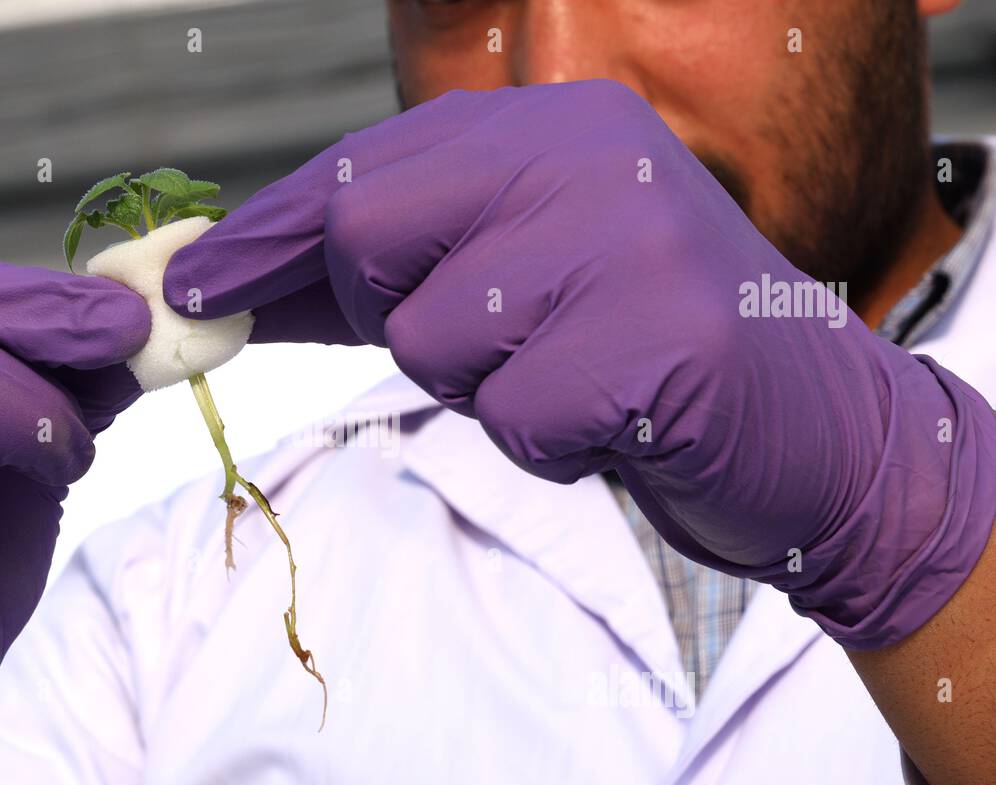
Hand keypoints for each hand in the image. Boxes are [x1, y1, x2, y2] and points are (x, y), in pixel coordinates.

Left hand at [165, 80, 995, 647]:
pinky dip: (549, 445)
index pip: (362, 167)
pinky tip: (621, 420)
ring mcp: (627, 239)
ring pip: (431, 335)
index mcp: (551, 125)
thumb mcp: (512, 287)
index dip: (264, 233)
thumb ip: (386, 275)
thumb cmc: (639, 357)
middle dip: (393, 311)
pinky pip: (514, 417)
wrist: (815, 430)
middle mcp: (588, 153)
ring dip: (485, 387)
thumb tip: (231, 285)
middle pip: (369, 231)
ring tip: (579, 374)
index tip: (183, 283)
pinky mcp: (658, 339)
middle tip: (490, 339)